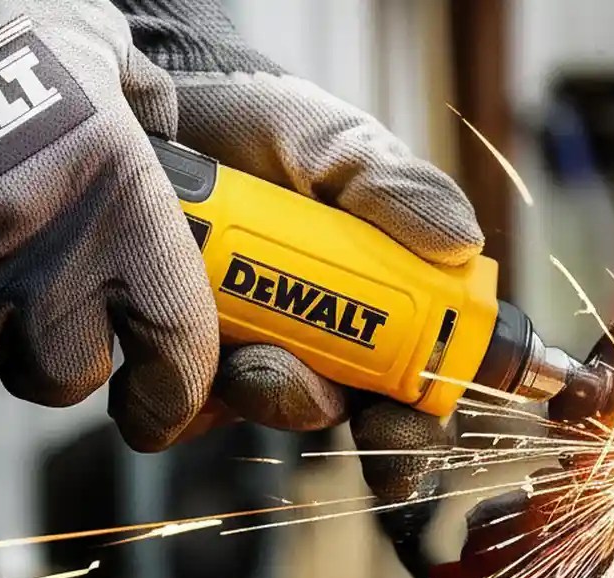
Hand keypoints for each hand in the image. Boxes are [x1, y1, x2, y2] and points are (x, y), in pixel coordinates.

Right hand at [0, 0, 216, 450]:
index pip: (173, 349)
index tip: (156, 408)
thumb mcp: (117, 69)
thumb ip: (159, 136)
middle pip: (62, 376)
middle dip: (54, 349)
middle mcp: (42, 250)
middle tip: (35, 288)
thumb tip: (180, 168)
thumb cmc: (12, 25)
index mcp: (123, 205)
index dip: (169, 398)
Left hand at [132, 2, 485, 505]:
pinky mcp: (172, 359)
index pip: (415, 385)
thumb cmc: (262, 125)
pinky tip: (164, 331)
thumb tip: (461, 241)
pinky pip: (173, 405)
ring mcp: (247, 353)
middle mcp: (320, 339)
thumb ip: (393, 187)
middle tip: (289, 373)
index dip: (412, 424)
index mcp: (381, 303)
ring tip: (227, 328)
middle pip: (333, 416)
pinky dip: (170, 385)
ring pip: (258, 410)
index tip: (393, 425)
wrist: (152, 115)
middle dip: (311, 405)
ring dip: (248, 384)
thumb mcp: (334, 143)